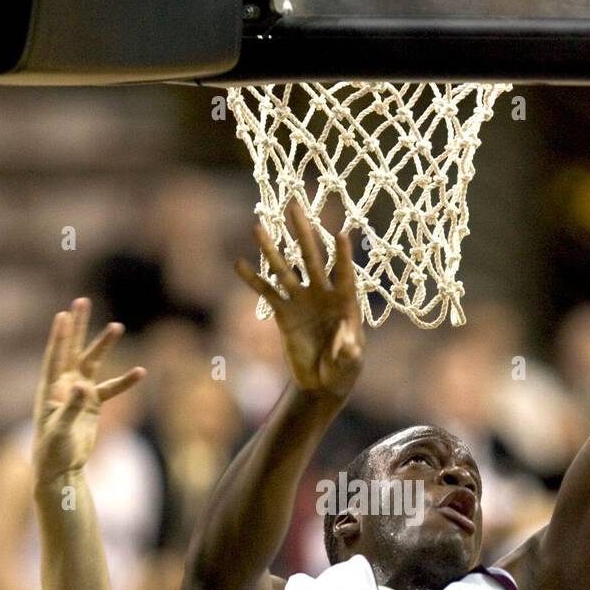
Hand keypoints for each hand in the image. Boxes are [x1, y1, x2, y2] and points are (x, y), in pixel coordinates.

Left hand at [32, 299, 144, 484]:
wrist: (60, 468)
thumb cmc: (54, 450)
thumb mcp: (62, 430)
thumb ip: (72, 407)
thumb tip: (82, 386)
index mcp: (50, 389)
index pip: (56, 357)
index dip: (60, 337)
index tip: (64, 315)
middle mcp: (63, 386)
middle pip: (72, 350)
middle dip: (78, 326)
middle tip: (81, 301)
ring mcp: (78, 394)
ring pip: (93, 364)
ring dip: (104, 346)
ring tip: (117, 326)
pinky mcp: (91, 405)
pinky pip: (111, 389)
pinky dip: (125, 382)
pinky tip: (140, 371)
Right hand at [235, 202, 364, 400]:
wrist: (323, 382)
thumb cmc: (344, 371)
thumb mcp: (350, 364)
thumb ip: (349, 353)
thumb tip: (349, 346)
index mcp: (345, 302)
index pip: (345, 273)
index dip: (343, 256)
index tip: (341, 234)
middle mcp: (322, 294)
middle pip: (312, 258)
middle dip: (304, 233)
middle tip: (294, 206)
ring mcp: (301, 300)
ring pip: (285, 269)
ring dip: (272, 249)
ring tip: (257, 227)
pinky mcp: (283, 313)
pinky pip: (266, 293)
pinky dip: (253, 279)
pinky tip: (239, 263)